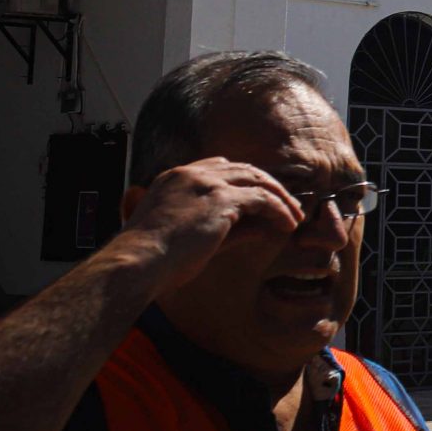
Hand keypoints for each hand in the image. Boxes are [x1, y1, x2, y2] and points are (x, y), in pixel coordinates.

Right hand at [115, 160, 303, 292]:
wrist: (137, 264)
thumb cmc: (152, 260)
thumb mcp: (189, 237)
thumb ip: (226, 228)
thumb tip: (261, 228)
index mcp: (174, 178)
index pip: (219, 167)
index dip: (244, 180)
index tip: (261, 196)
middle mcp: (191, 175)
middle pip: (243, 169)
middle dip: (268, 186)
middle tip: (287, 205)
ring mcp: (206, 184)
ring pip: (257, 180)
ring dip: (280, 198)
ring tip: (294, 216)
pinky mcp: (222, 199)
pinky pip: (262, 199)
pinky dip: (279, 210)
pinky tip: (288, 225)